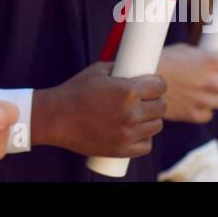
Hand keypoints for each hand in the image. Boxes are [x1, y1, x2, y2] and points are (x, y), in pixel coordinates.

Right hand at [31, 62, 165, 157]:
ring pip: (156, 126)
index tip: (154, 85)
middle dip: (155, 101)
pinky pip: (146, 145)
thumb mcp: (98, 70)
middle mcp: (131, 113)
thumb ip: (120, 68)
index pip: (160, 86)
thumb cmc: (75, 91)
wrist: (56, 118)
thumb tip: (136, 67)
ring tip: (140, 115)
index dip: (158, 84)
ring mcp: (128, 133)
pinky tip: (136, 131)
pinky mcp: (122, 149)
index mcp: (128, 91)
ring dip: (151, 119)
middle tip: (146, 99)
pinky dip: (143, 138)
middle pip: (161, 107)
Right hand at [155, 44, 217, 122]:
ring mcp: (204, 100)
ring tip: (202, 88)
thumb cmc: (159, 61)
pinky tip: (191, 100)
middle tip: (213, 74)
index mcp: (210, 61)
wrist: (138, 81)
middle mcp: (211, 82)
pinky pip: (208, 113)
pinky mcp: (194, 115)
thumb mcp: (182, 50)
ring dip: (217, 94)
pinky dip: (203, 108)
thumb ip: (202, 56)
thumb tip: (214, 57)